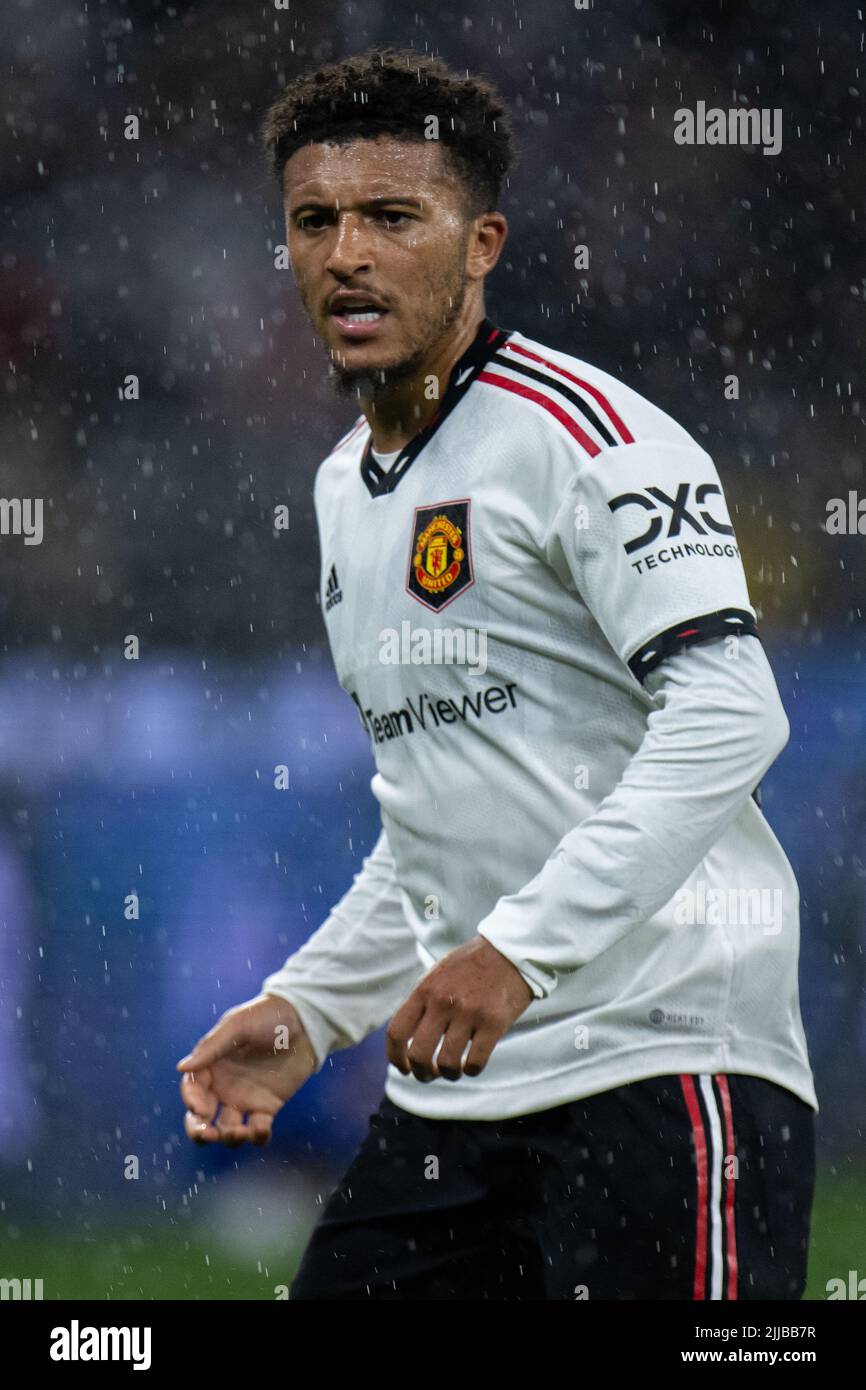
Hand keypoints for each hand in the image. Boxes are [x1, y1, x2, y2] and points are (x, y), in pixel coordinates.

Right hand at [176, 993, 316, 1146]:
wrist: (305, 1020)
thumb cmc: (267, 1016)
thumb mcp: (238, 1025)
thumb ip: (212, 1047)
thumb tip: (182, 1068)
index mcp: (212, 1066)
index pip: (192, 1090)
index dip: (192, 1102)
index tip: (200, 1109)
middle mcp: (224, 1086)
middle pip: (203, 1118)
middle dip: (200, 1132)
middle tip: (208, 1135)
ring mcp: (245, 1098)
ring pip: (228, 1129)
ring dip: (229, 1137)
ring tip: (240, 1131)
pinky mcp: (268, 1107)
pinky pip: (258, 1130)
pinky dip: (257, 1137)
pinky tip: (260, 1129)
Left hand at [386, 936, 532, 1082]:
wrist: (510, 950)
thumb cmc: (472, 965)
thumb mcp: (438, 974)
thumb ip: (423, 1002)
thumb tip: (407, 1039)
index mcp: (425, 989)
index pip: (397, 1032)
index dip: (395, 1057)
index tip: (404, 1068)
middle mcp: (443, 1002)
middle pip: (418, 1054)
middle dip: (422, 1073)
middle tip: (430, 1075)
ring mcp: (469, 1013)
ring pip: (447, 1064)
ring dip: (449, 1074)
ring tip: (454, 1070)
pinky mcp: (494, 1023)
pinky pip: (475, 1063)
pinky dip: (471, 1070)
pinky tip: (472, 1063)